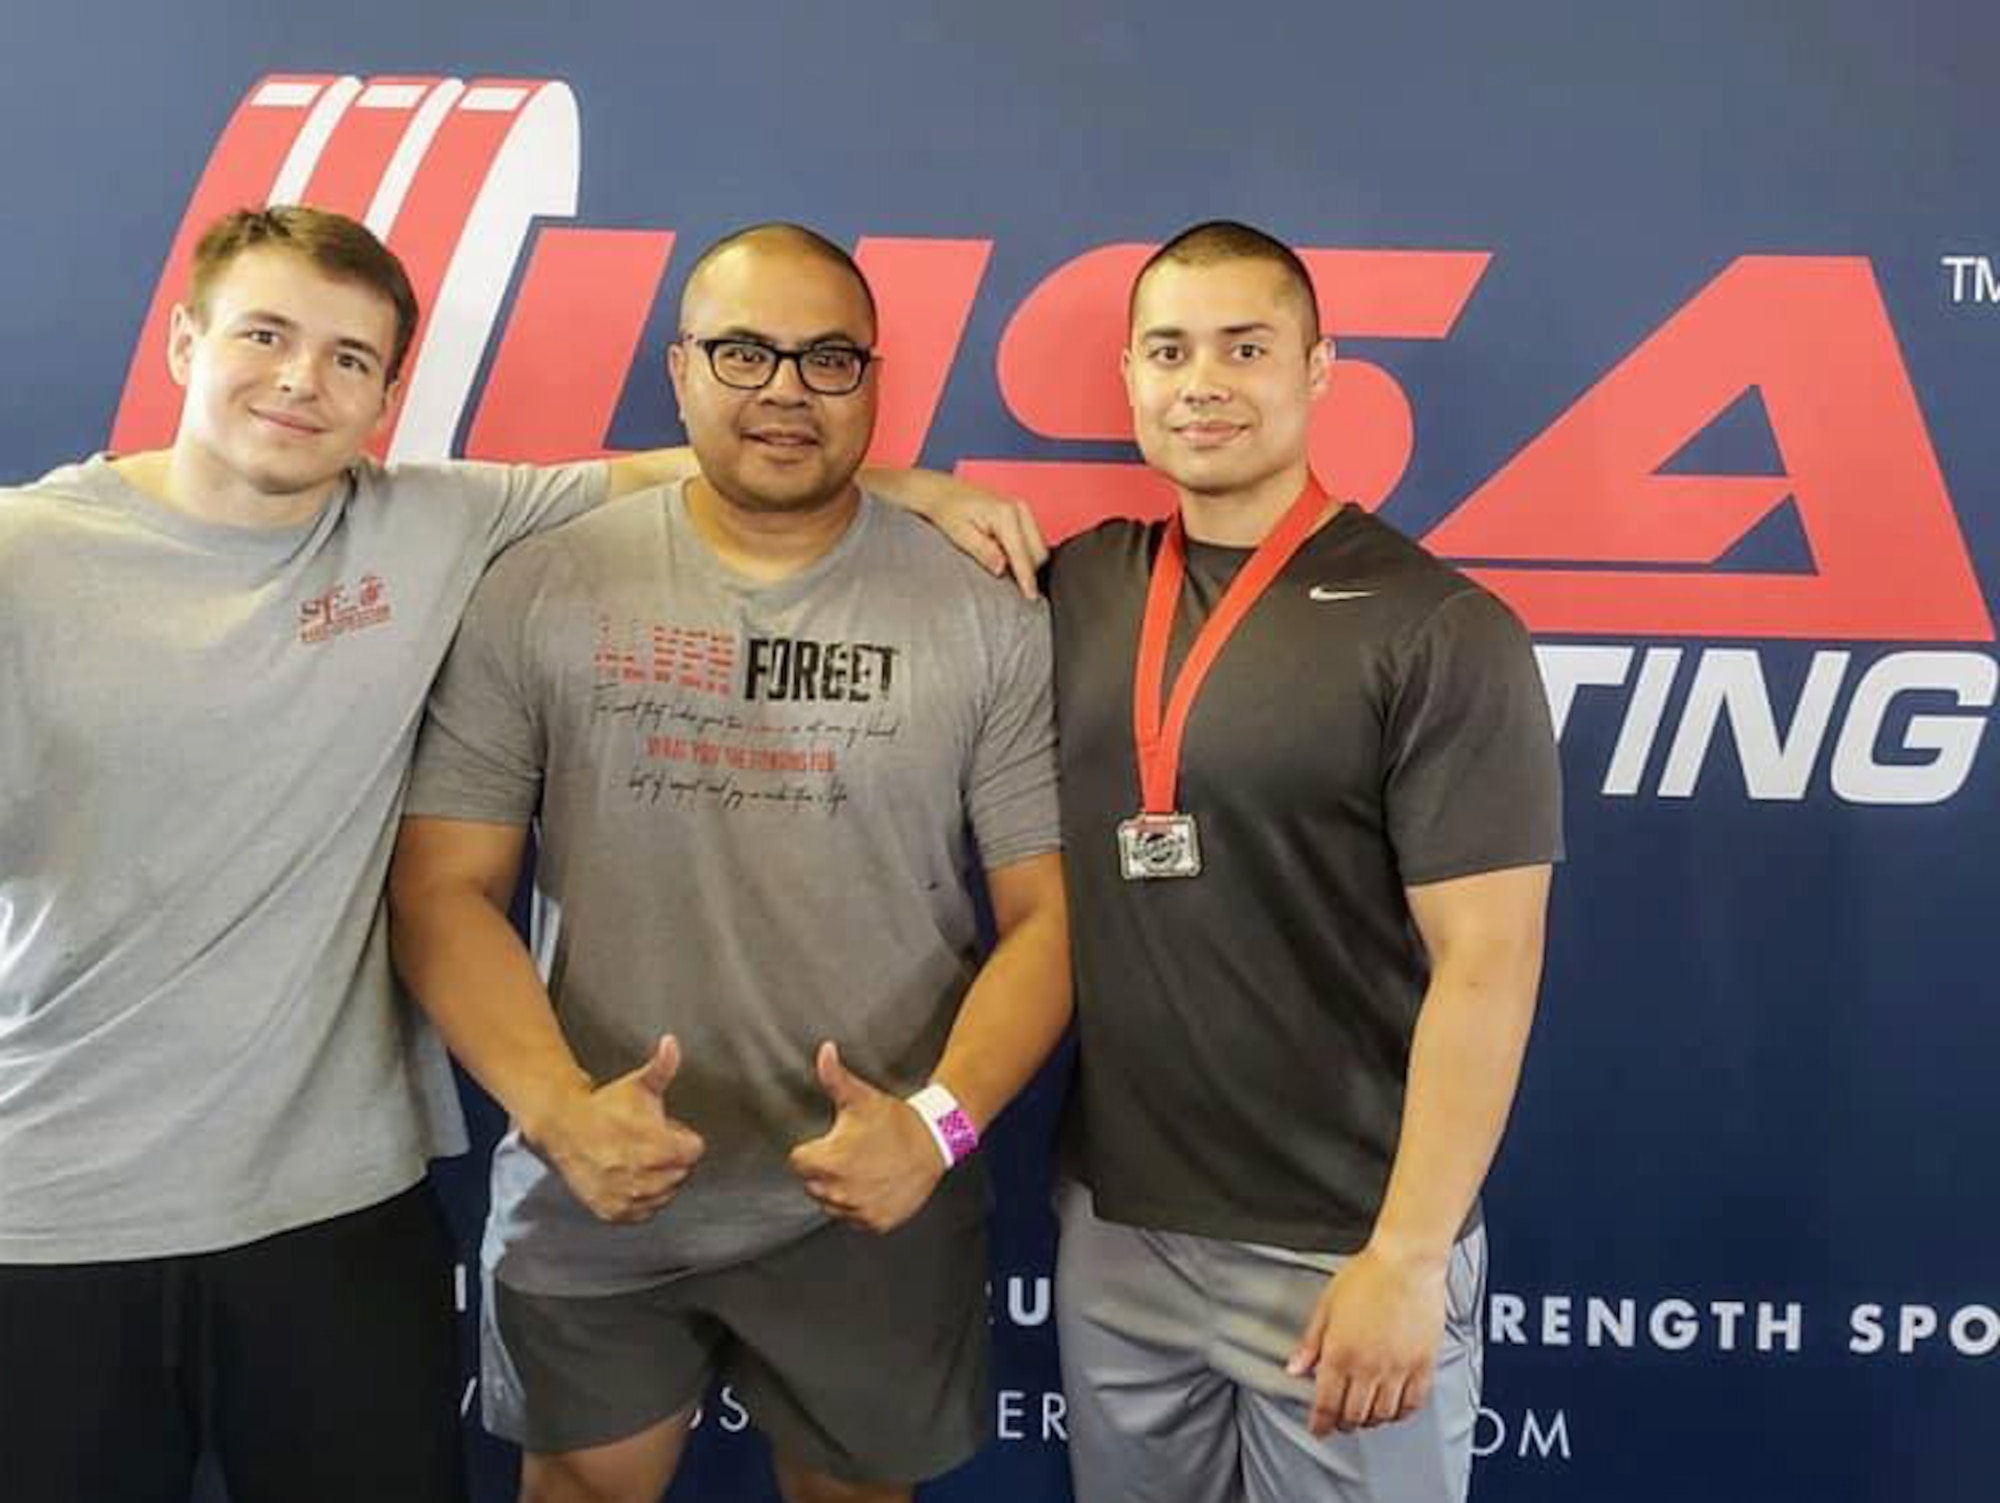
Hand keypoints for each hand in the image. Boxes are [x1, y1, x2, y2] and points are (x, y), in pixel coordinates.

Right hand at [536, 1035, 705, 1223]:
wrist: (564, 1126)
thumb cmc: (605, 1105)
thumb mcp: (639, 1084)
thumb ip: (663, 1066)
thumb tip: (672, 1043)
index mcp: (659, 1148)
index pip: (695, 1151)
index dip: (682, 1137)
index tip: (666, 1129)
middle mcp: (645, 1179)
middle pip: (682, 1172)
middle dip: (671, 1157)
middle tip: (648, 1142)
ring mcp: (629, 1198)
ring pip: (665, 1193)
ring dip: (658, 1178)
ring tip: (636, 1158)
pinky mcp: (614, 1212)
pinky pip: (644, 1211)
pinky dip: (641, 1198)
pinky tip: (628, 1177)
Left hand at [787, 1042, 945, 1232]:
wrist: (934, 1142)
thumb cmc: (895, 1120)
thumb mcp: (860, 1097)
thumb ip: (834, 1076)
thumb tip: (824, 1050)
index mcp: (829, 1161)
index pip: (798, 1162)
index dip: (811, 1150)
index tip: (829, 1143)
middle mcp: (840, 1190)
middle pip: (812, 1184)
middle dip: (824, 1170)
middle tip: (848, 1154)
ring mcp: (859, 1209)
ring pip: (831, 1204)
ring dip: (841, 1190)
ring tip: (862, 1169)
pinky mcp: (876, 1222)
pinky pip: (855, 1218)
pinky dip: (861, 1206)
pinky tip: (874, 1186)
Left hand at [916, 473, 1048, 598]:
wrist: (944, 492)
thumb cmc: (948, 511)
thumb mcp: (960, 534)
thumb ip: (983, 551)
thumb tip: (1001, 569)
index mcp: (1005, 515)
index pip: (1022, 555)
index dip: (1026, 579)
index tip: (1030, 597)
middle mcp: (1019, 509)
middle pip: (1037, 553)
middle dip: (1025, 569)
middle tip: (999, 573)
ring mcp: (1023, 509)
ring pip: (1038, 548)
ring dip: (1025, 561)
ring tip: (997, 558)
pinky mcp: (1023, 513)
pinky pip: (1033, 540)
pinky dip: (1023, 552)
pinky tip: (1002, 551)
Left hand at [1286, 1245, 1448, 1435]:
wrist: (1407, 1262)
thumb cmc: (1367, 1276)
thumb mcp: (1327, 1305)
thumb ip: (1311, 1342)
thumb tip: (1295, 1368)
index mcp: (1340, 1353)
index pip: (1327, 1404)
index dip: (1320, 1424)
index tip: (1318, 1430)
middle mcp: (1369, 1366)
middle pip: (1354, 1415)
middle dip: (1343, 1423)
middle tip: (1340, 1421)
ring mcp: (1398, 1368)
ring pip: (1382, 1414)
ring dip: (1371, 1420)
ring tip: (1365, 1414)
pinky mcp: (1422, 1365)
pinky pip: (1412, 1403)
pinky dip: (1401, 1413)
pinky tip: (1394, 1408)